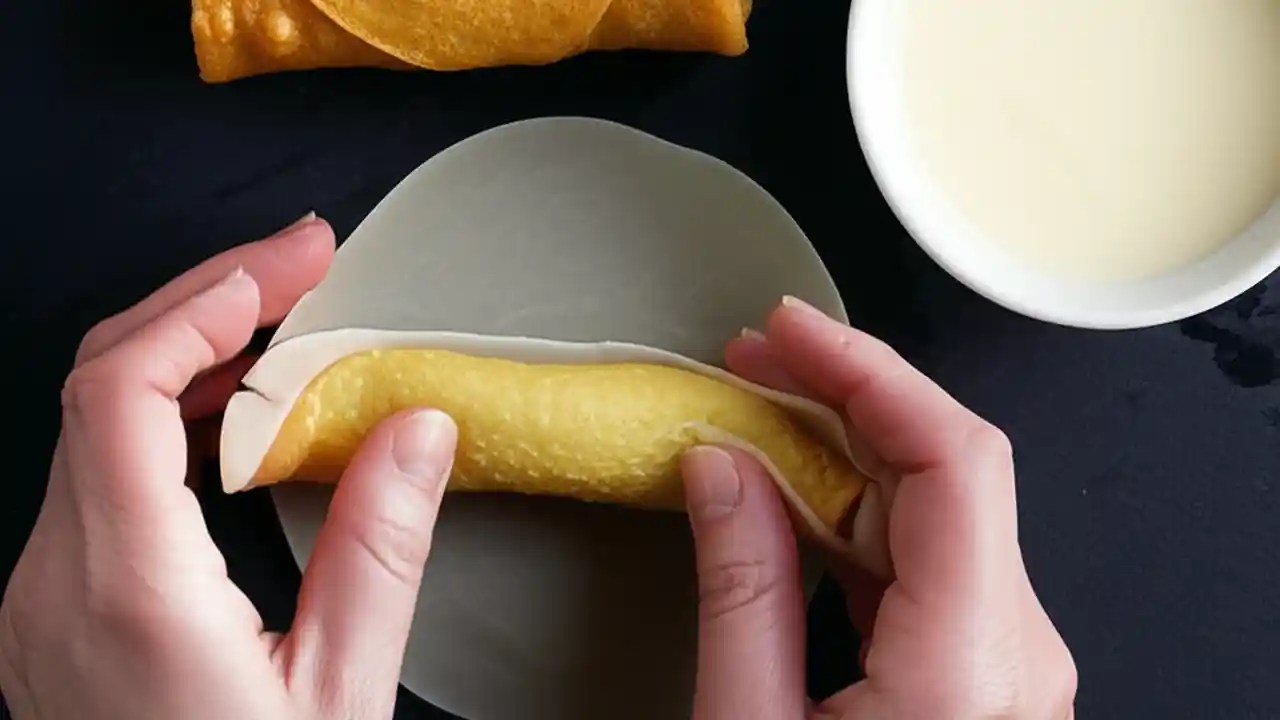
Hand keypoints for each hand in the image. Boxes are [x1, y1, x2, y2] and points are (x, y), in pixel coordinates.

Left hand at [0, 215, 459, 719]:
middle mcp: (57, 584)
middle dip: (207, 302)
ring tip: (287, 328)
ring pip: (93, 424)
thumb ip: (378, 552)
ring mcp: (42, 599)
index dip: (206, 300)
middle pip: (102, 383)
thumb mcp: (342, 696)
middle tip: (306, 267)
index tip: (292, 265)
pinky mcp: (54, 612)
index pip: (123, 391)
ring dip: (188, 355)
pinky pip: (96, 476)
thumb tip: (416, 428)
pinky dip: (167, 418)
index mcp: (128, 593)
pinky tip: (236, 419)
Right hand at [680, 297, 1076, 718]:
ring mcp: (1008, 661)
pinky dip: (856, 518)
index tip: (788, 331)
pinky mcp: (983, 673)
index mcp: (970, 661)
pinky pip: (926, 565)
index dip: (868, 370)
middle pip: (946, 472)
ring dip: (843, 456)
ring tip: (756, 418)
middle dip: (843, 398)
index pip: (951, 459)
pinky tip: (791, 499)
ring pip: (936, 513)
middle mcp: (1015, 650)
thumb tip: (720, 466)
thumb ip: (740, 596)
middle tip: (752, 363)